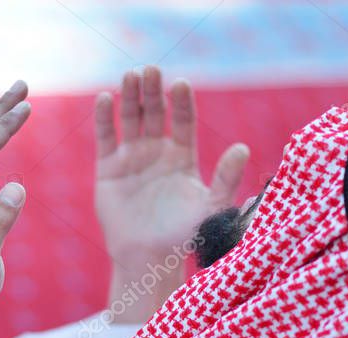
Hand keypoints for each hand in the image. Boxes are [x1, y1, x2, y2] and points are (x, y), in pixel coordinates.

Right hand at [95, 67, 248, 321]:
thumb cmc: (183, 236)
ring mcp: (132, 157)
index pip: (182, 120)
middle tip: (150, 69)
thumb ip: (226, 178)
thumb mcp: (210, 207)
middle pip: (155, 112)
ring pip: (130, 118)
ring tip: (130, 75)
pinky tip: (106, 98)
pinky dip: (104, 118)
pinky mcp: (109, 168)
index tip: (180, 85)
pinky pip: (106, 137)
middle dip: (153, 90)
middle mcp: (157, 151)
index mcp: (183, 155)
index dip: (181, 102)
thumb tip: (243, 148)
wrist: (148, 259)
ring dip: (130, 96)